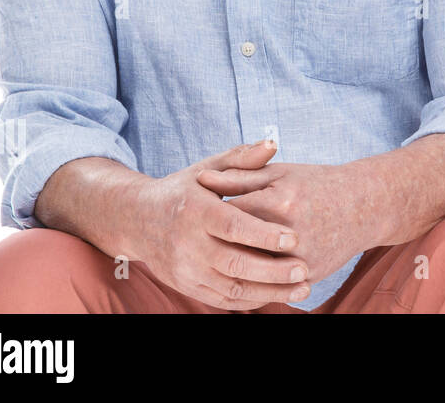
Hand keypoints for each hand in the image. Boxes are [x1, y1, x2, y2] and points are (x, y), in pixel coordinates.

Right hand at [127, 140, 311, 309]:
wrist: (139, 221)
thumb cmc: (184, 191)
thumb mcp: (207, 169)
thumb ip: (241, 159)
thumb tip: (272, 144)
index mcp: (195, 212)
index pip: (233, 226)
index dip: (263, 234)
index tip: (294, 238)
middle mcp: (187, 245)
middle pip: (234, 263)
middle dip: (273, 270)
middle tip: (305, 269)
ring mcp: (186, 271)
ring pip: (231, 288)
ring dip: (269, 292)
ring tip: (302, 288)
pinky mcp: (187, 287)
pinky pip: (223, 300)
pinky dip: (252, 301)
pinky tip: (278, 294)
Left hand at [196, 156, 385, 287]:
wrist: (364, 205)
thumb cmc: (317, 183)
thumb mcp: (280, 174)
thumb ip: (240, 177)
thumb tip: (201, 181)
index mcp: (280, 202)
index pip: (231, 214)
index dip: (211, 215)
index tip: (199, 214)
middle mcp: (291, 233)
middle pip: (238, 246)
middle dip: (218, 243)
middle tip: (204, 239)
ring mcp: (302, 258)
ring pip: (254, 270)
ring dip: (234, 265)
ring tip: (219, 256)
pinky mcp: (310, 275)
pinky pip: (273, 284)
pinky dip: (255, 279)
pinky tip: (242, 271)